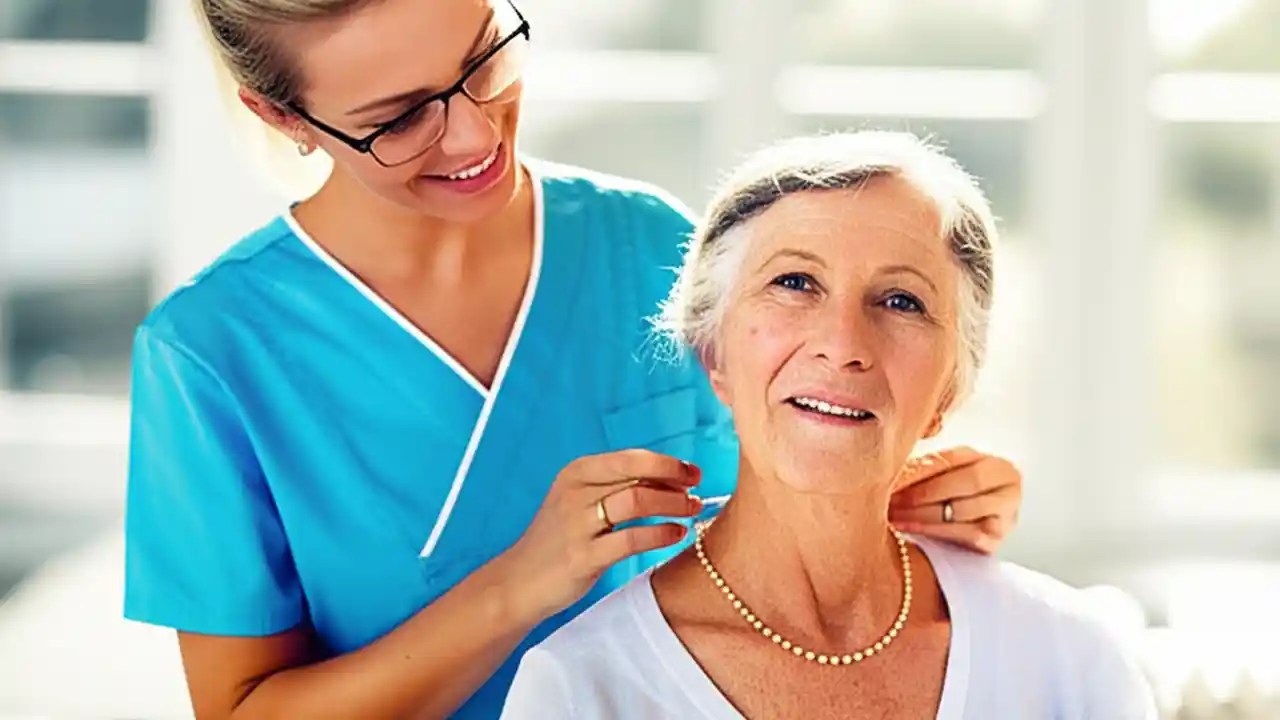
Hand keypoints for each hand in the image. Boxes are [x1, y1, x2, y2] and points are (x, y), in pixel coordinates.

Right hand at [495, 449, 702, 622]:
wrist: (521, 580)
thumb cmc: (561, 539)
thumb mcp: (580, 502)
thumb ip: (617, 486)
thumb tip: (672, 477)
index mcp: (576, 472)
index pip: (631, 458)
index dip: (667, 463)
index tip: (692, 473)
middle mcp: (575, 492)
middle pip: (637, 476)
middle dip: (675, 483)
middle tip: (696, 494)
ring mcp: (577, 525)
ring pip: (637, 502)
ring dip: (673, 506)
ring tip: (691, 512)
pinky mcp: (583, 557)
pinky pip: (632, 539)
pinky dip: (661, 534)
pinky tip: (677, 534)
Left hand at [888, 447, 1021, 554]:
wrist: (975, 530)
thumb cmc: (953, 497)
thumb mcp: (942, 477)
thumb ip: (924, 468)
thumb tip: (890, 467)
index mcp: (989, 458)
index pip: (952, 459)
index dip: (919, 468)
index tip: (888, 476)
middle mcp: (1006, 481)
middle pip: (964, 482)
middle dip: (922, 491)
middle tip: (890, 497)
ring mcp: (1006, 511)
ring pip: (962, 509)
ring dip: (921, 512)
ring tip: (891, 513)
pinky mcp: (997, 539)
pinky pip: (964, 533)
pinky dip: (931, 530)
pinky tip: (906, 527)